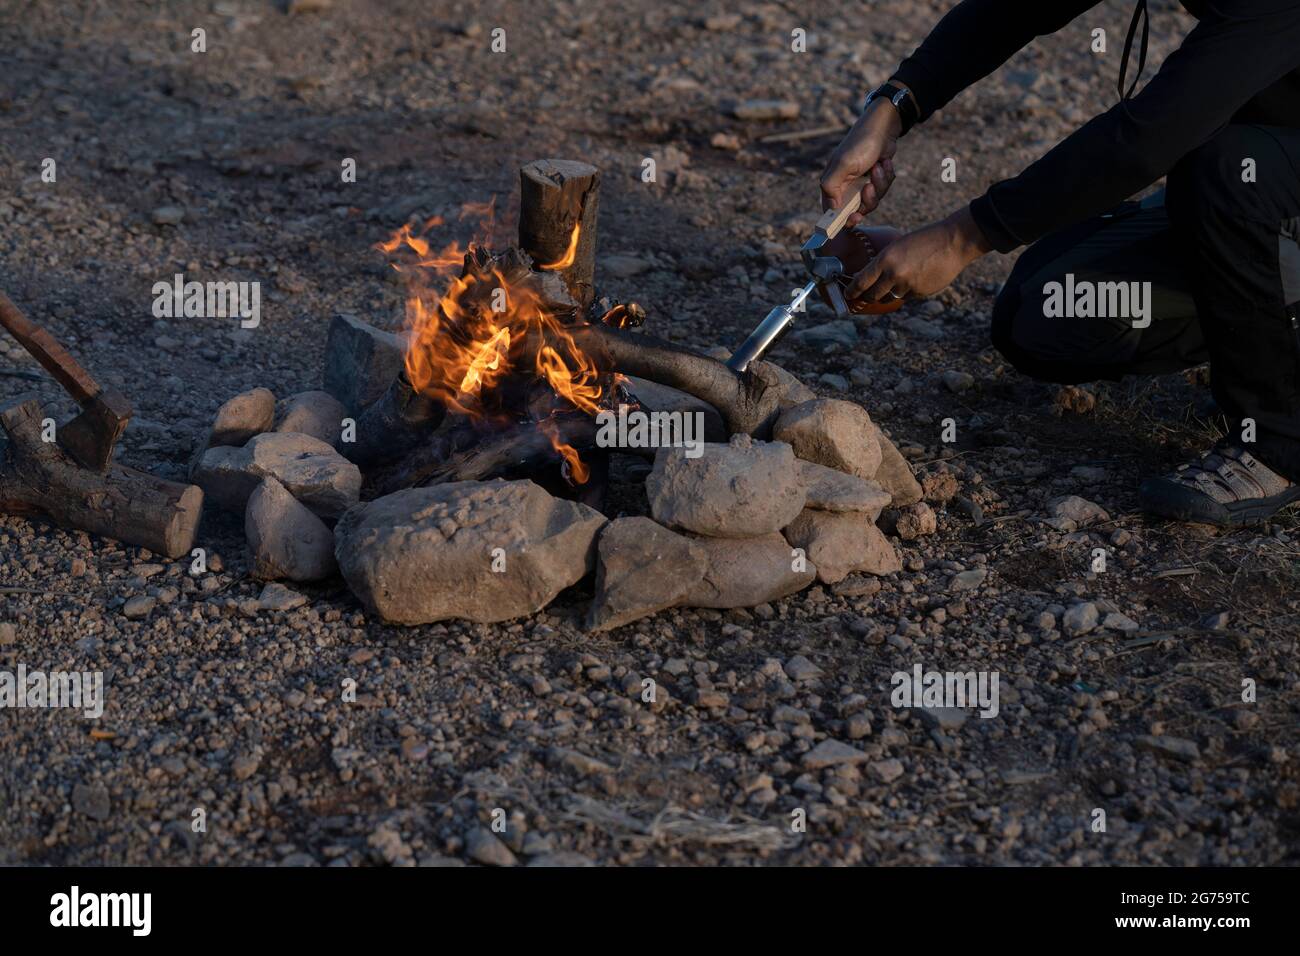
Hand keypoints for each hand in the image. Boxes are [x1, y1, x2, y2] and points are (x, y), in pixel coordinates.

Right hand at [820, 97, 901, 225]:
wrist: (883, 128)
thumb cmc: (861, 143)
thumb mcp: (844, 164)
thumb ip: (831, 186)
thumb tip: (831, 208)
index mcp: (833, 183)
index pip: (832, 211)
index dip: (842, 219)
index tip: (855, 217)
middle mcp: (845, 186)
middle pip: (856, 209)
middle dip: (867, 199)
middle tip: (870, 187)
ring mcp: (860, 184)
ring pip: (872, 201)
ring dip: (879, 184)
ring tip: (879, 166)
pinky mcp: (874, 180)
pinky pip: (882, 190)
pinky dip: (886, 178)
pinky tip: (885, 163)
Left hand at [848, 206, 992, 301]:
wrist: (953, 242)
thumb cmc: (924, 240)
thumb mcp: (897, 246)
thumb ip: (884, 263)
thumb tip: (870, 278)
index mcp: (885, 259)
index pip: (861, 282)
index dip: (852, 291)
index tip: (847, 295)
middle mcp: (894, 275)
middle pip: (873, 295)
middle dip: (867, 297)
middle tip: (865, 295)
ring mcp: (908, 286)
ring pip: (889, 298)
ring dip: (887, 294)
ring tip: (891, 285)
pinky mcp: (920, 293)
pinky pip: (906, 297)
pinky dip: (905, 292)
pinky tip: (913, 279)